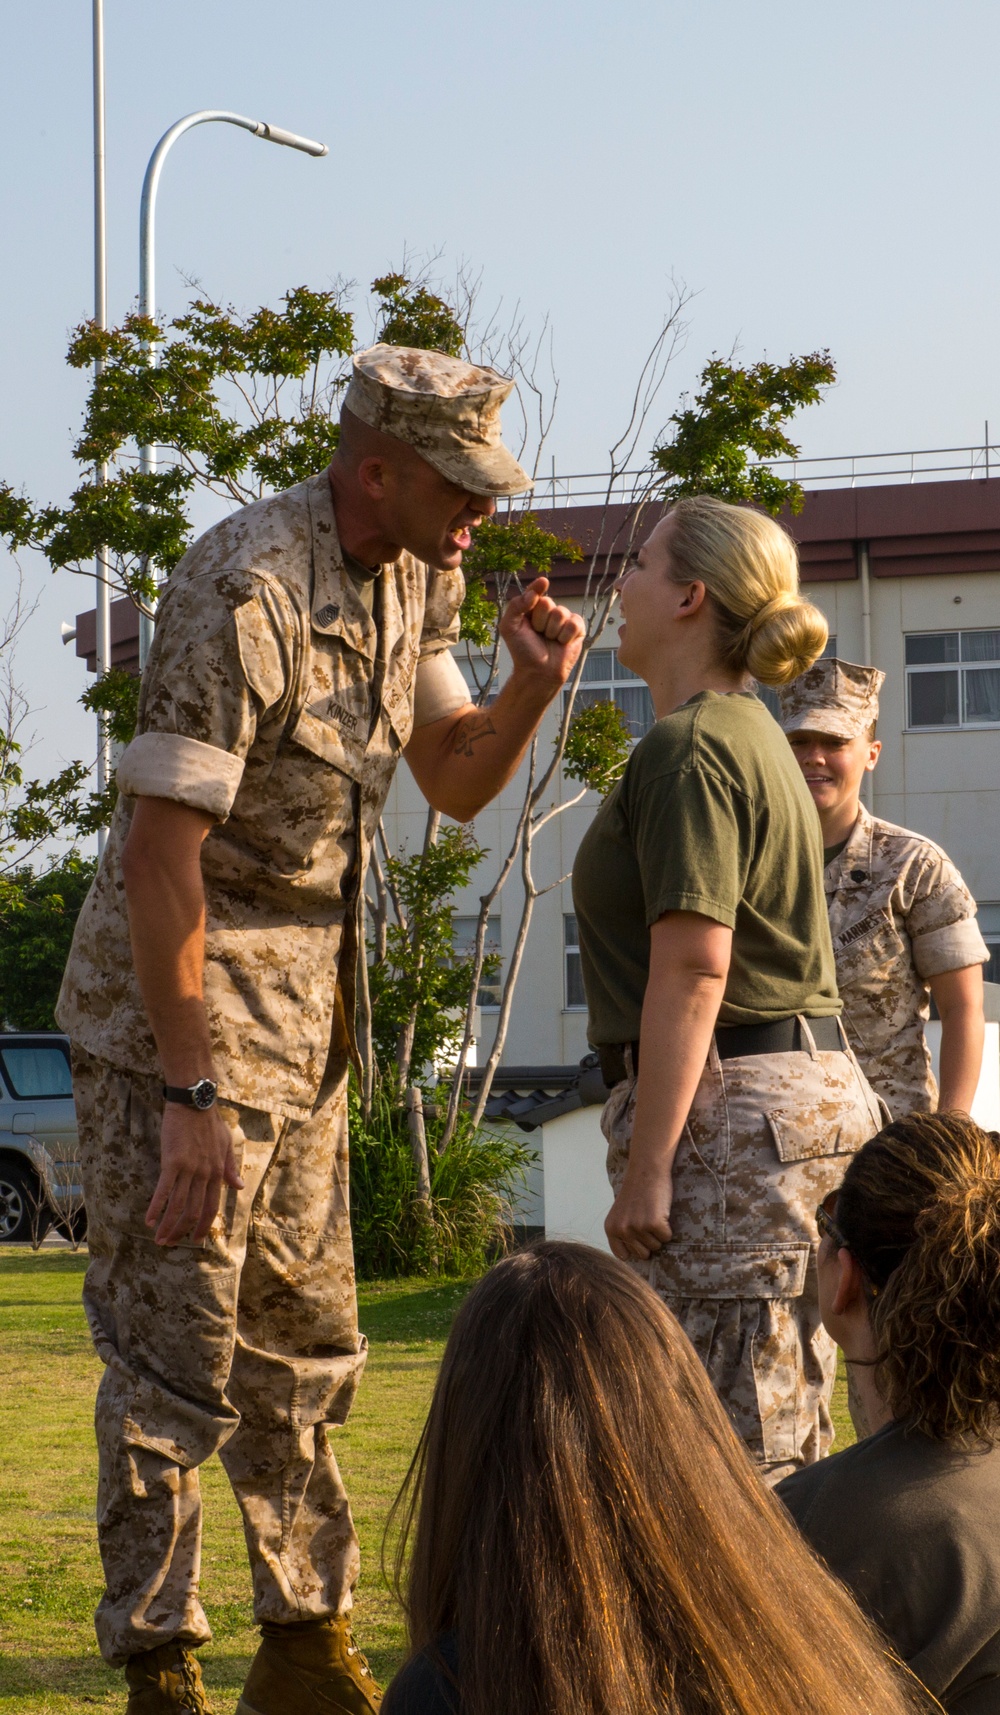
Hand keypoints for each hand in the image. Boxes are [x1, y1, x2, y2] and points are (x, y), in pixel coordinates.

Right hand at [145, 1103, 244, 1245]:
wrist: (195, 1103)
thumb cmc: (210, 1122)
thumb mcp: (226, 1144)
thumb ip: (230, 1168)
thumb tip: (239, 1187)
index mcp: (217, 1172)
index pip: (212, 1207)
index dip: (203, 1225)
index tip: (196, 1239)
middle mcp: (205, 1175)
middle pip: (193, 1211)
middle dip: (182, 1231)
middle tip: (170, 1243)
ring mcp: (189, 1170)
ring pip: (178, 1206)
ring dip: (168, 1226)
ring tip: (159, 1239)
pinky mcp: (172, 1162)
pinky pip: (164, 1191)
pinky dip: (156, 1208)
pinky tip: (149, 1220)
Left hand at [500, 577, 584, 687]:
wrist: (539, 672)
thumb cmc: (523, 650)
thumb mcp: (509, 627)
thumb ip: (515, 606)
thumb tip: (533, 593)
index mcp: (532, 608)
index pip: (535, 592)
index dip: (538, 587)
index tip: (543, 582)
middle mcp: (549, 611)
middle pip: (547, 603)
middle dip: (540, 622)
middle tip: (538, 634)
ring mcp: (564, 619)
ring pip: (560, 613)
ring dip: (552, 631)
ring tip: (549, 640)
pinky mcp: (578, 628)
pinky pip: (574, 623)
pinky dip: (565, 636)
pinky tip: (561, 643)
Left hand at [605, 1162, 673, 1261]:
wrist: (646, 1170)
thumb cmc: (636, 1192)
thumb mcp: (621, 1213)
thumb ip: (623, 1233)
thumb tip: (632, 1258)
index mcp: (611, 1229)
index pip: (623, 1256)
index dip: (635, 1248)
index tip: (639, 1236)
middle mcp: (622, 1230)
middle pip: (643, 1254)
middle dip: (649, 1241)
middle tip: (647, 1220)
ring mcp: (637, 1227)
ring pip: (656, 1246)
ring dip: (658, 1232)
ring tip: (653, 1213)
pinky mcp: (654, 1223)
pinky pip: (666, 1237)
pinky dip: (668, 1227)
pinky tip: (661, 1212)